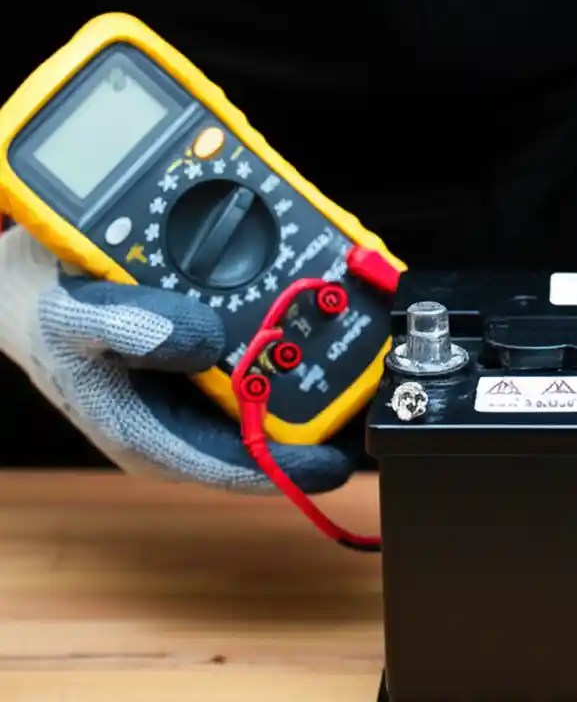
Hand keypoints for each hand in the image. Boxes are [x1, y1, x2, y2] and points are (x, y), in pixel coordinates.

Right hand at [0, 227, 354, 492]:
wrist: (22, 286)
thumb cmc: (42, 311)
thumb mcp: (75, 316)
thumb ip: (132, 326)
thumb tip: (203, 342)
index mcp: (145, 433)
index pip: (230, 467)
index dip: (288, 470)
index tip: (338, 461)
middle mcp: (175, 425)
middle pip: (260, 438)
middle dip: (314, 426)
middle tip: (364, 402)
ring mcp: (189, 402)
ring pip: (261, 405)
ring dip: (306, 389)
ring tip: (355, 369)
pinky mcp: (197, 375)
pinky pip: (250, 373)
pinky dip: (281, 357)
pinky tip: (314, 335)